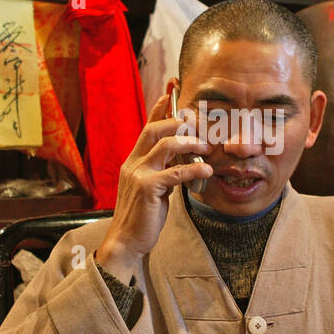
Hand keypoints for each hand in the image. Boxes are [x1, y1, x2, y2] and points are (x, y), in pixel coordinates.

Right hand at [96, 92, 211, 279]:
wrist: (126, 241)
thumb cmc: (142, 217)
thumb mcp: (152, 188)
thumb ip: (163, 171)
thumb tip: (183, 161)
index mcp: (133, 160)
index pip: (147, 126)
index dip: (160, 108)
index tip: (173, 91)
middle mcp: (133, 163)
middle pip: (155, 129)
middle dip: (180, 121)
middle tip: (200, 123)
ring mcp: (138, 174)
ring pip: (165, 145)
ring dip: (189, 142)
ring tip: (207, 146)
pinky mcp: (147, 189)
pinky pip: (175, 172)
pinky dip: (194, 169)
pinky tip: (207, 171)